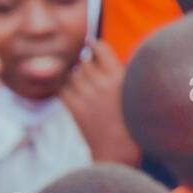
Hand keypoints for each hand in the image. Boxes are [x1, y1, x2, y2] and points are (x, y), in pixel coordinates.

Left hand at [59, 39, 140, 165]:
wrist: (119, 149)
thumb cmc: (130, 119)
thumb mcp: (132, 90)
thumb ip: (119, 72)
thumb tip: (100, 56)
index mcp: (120, 76)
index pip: (101, 49)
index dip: (93, 45)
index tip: (89, 43)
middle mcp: (102, 84)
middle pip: (84, 62)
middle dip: (84, 65)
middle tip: (87, 71)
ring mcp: (87, 96)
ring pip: (71, 75)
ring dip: (73, 76)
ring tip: (81, 84)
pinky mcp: (74, 109)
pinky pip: (61, 90)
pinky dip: (62, 88)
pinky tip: (67, 90)